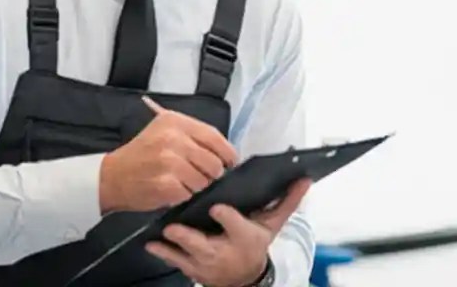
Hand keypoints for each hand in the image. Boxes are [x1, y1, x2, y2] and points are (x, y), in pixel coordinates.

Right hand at [99, 97, 238, 213]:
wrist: (112, 176)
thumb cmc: (142, 155)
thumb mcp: (163, 133)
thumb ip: (192, 137)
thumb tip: (225, 154)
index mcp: (174, 121)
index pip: (214, 137)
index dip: (227, 153)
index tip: (231, 163)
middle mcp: (173, 138)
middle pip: (213, 162)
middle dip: (211, 174)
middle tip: (200, 177)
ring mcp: (169, 161)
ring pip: (204, 181)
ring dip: (197, 187)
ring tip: (182, 184)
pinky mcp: (165, 184)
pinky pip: (189, 194)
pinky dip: (184, 197)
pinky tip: (172, 192)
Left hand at [146, 177, 311, 286]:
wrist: (244, 277)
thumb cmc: (255, 244)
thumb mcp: (273, 224)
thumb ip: (287, 200)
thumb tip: (305, 178)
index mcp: (245, 237)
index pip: (236, 226)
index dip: (227, 217)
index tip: (217, 207)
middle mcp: (224, 252)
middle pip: (205, 246)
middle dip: (190, 237)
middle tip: (174, 226)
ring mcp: (206, 264)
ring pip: (187, 255)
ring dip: (172, 245)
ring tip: (159, 232)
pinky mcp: (192, 268)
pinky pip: (175, 261)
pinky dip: (163, 252)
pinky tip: (151, 242)